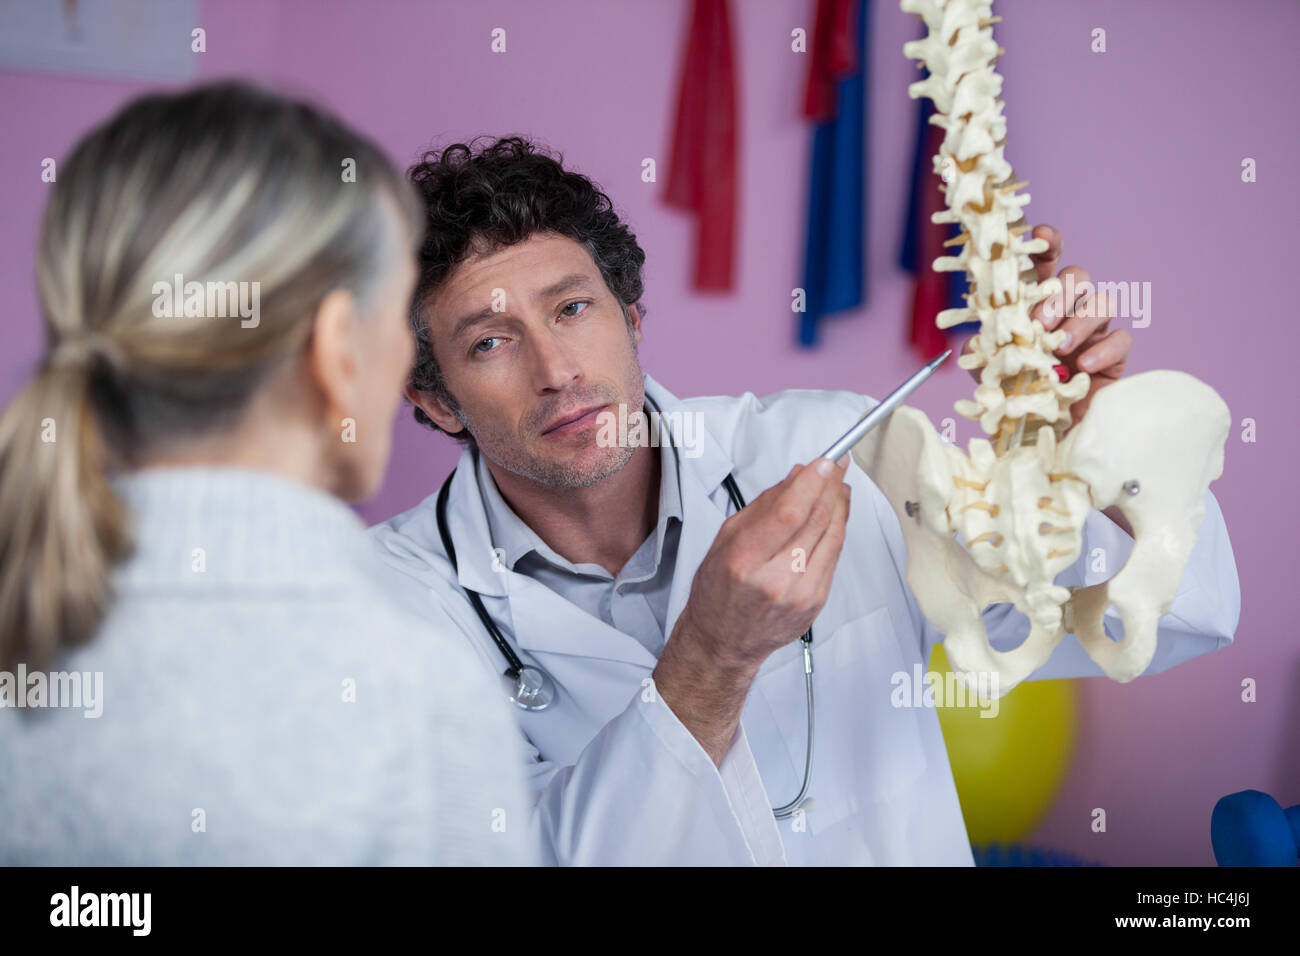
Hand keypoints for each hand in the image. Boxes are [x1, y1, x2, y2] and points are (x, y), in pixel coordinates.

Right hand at [677, 457, 849, 671]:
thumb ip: (764, 506)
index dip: (812, 483)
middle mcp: (775, 580)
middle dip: (831, 486)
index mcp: (744, 561)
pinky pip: (834, 557)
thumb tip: (797, 477)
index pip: (789, 513)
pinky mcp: (816, 603)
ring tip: (839, 484)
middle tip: (837, 463)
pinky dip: (837, 530)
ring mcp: (800, 595)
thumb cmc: (717, 591)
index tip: (824, 461)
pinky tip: (834, 515)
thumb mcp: (725, 539)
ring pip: (833, 537)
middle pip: (816, 522)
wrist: (723, 642)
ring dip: (840, 505)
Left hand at [961, 224, 1131, 426]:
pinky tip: (1083, 367)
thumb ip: (982, 353)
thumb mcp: (993, 370)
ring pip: (1103, 301)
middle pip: (1078, 277)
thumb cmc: (1020, 391)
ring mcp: (1095, 329)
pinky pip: (1122, 338)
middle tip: (1040, 323)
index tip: (1041, 235)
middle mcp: (1070, 309)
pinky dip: (1104, 350)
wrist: (1046, 428)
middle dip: (1061, 294)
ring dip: (1080, 321)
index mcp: (1039, 303)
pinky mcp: (1115, 354)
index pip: (1047, 263)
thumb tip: (969, 345)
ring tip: (1059, 347)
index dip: (1048, 244)